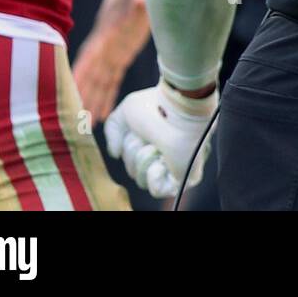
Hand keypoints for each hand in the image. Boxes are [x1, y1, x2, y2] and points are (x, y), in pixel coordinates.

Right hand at [72, 0, 149, 120]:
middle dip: (82, 98)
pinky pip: (111, 83)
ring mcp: (109, 57)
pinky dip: (107, 98)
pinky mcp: (119, 60)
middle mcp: (102, 51)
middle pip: (90, 79)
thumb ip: (137, 4)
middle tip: (74, 120)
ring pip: (99, 85)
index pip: (88, 61)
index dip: (79, 77)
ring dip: (93, 103)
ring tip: (86, 125)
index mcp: (103, 39)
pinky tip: (103, 115)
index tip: (69, 94)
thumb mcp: (137, 0)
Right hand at [104, 80, 217, 198]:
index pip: (129, 156)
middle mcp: (164, 153)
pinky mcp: (183, 177)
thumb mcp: (126, 110)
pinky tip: (161, 162)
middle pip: (132, 170)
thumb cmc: (155, 106)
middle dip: (134, 152)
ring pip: (142, 181)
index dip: (128, 144)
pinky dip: (154, 177)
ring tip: (157, 147)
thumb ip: (114, 130)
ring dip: (143, 161)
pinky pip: (158, 190)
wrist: (178, 109)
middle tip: (148, 137)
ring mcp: (174, 167)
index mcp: (154, 139)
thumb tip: (115, 154)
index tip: (137, 131)